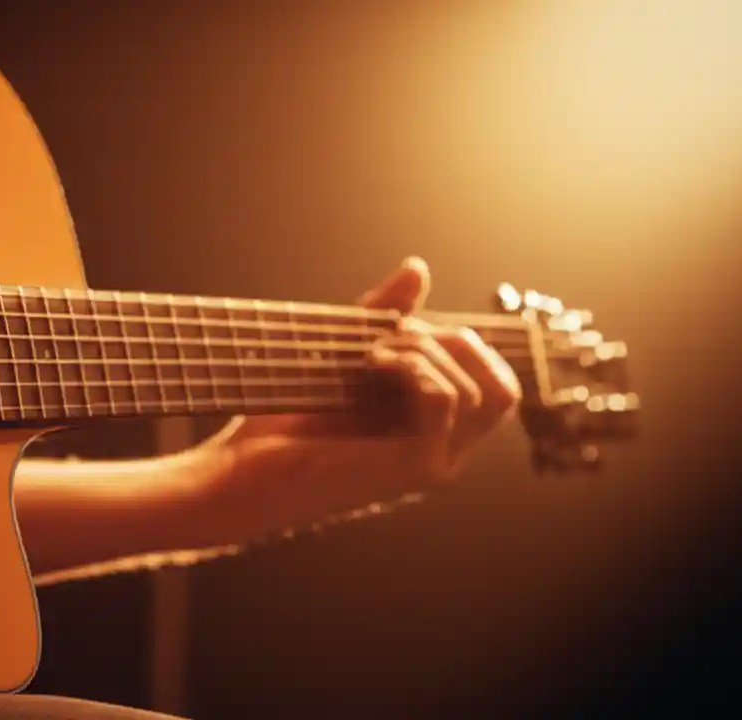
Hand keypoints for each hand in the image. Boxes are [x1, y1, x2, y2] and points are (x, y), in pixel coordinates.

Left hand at [193, 257, 520, 540]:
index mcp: (432, 431)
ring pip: (479, 392)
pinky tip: (370, 365)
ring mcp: (432, 464)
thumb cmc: (280, 423)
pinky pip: (445, 400)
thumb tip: (418, 267)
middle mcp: (442, 452)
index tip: (399, 331)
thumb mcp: (341, 357)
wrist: (237, 474)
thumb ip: (383, 317)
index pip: (495, 383)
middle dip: (454, 343)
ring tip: (371, 353)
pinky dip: (412, 367)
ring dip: (425, 351)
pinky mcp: (412, 468)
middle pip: (504, 389)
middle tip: (391, 338)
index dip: (460, 344)